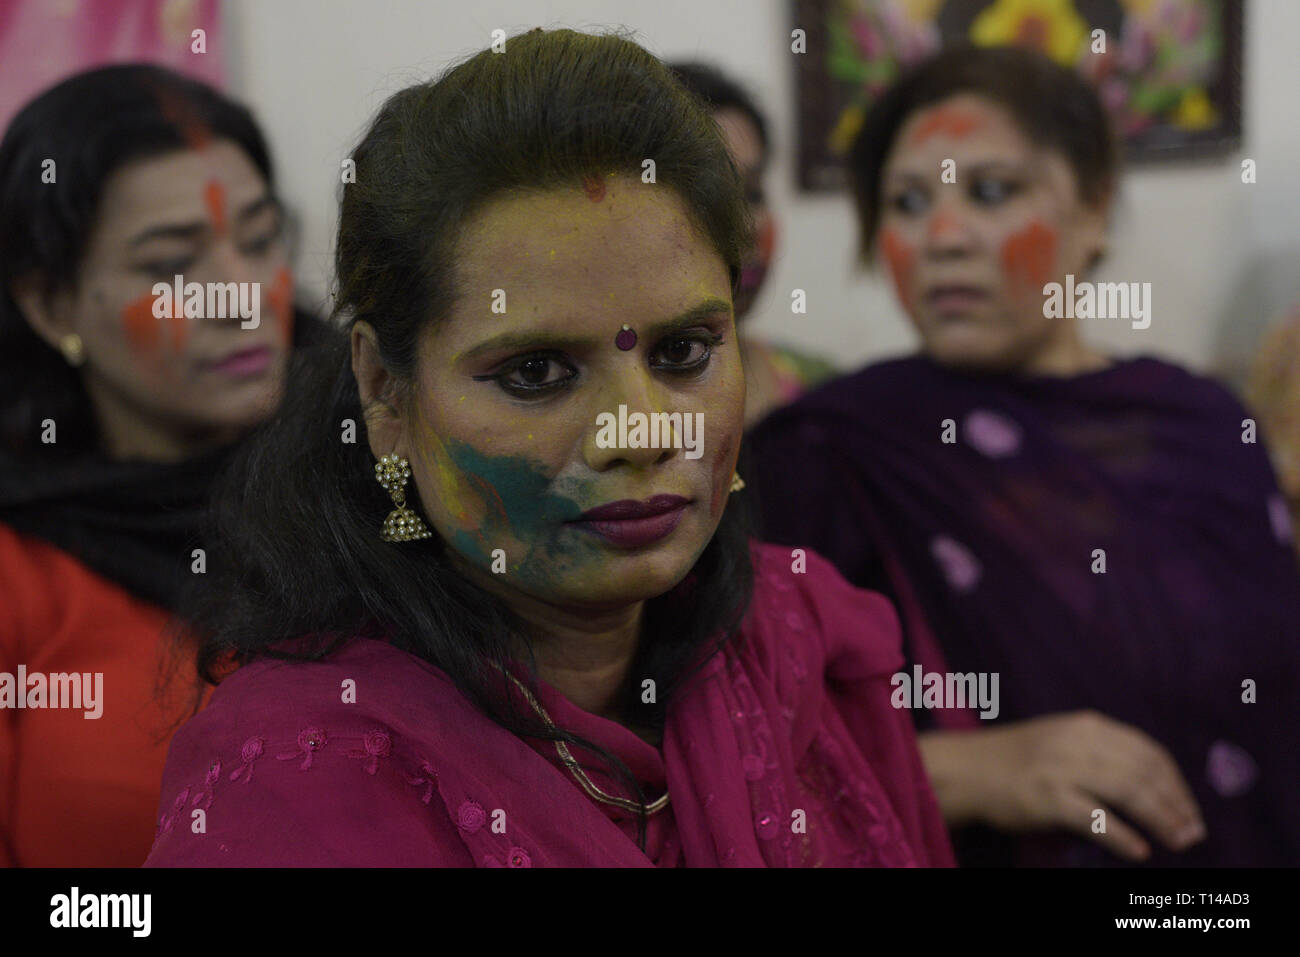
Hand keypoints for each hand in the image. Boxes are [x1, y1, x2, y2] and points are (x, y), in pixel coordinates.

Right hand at [919, 710, 1205, 860]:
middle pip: (1144, 771)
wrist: (966, 769)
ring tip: (1179, 842)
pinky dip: (1121, 835)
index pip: (1148, 751)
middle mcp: (1078, 741)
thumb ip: (1102, 752)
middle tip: (1194, 833)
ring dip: (1161, 819)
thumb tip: (1153, 783)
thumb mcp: (1062, 740)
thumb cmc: (1017, 760)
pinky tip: (1139, 850)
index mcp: (1087, 726)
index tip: (1191, 809)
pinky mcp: (1046, 797)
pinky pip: (1094, 817)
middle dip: (1176, 804)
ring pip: (1127, 791)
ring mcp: (1061, 768)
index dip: (1176, 782)